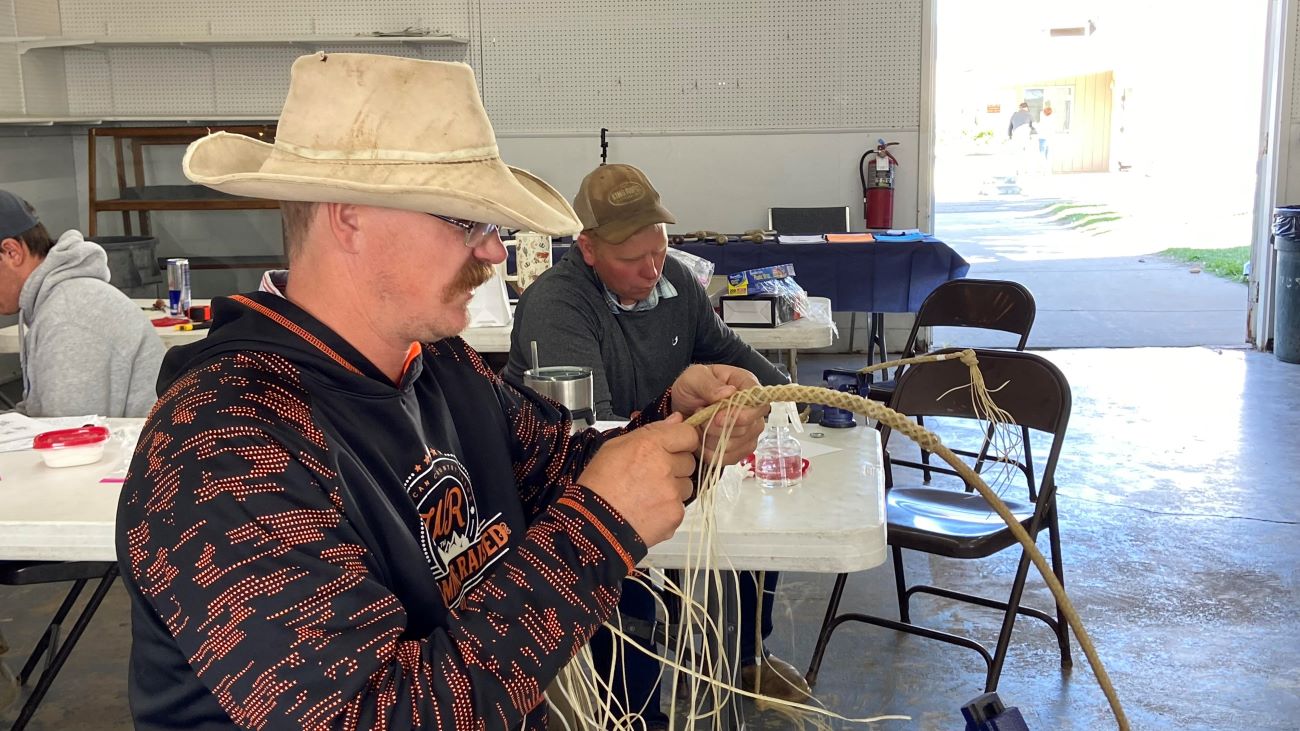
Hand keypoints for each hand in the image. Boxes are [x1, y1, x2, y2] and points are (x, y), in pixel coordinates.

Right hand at [579, 413, 699, 545]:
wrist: (592, 526)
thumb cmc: (598, 487)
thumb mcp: (614, 448)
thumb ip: (650, 431)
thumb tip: (675, 420)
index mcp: (650, 445)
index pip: (688, 434)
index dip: (682, 440)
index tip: (676, 446)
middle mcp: (664, 467)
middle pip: (689, 460)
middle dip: (676, 466)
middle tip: (653, 474)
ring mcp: (672, 492)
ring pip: (687, 485)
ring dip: (674, 488)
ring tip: (648, 494)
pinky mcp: (675, 514)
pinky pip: (681, 506)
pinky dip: (668, 508)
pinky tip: (648, 509)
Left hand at [671, 364, 769, 465]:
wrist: (682, 406)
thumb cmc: (692, 387)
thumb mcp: (693, 377)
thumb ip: (708, 384)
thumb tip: (728, 392)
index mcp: (746, 386)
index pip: (759, 404)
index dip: (740, 414)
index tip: (717, 417)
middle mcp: (753, 410)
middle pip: (748, 428)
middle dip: (718, 427)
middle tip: (700, 416)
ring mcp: (749, 431)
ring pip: (738, 445)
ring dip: (712, 438)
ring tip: (700, 424)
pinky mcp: (740, 448)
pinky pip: (729, 458)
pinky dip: (711, 452)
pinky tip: (702, 439)